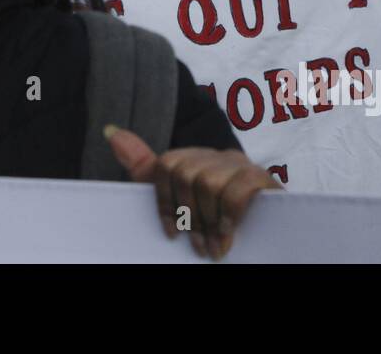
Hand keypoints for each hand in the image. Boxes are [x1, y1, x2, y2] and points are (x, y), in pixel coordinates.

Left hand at [108, 126, 278, 259]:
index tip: (171, 234)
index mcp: (197, 157)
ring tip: (214, 248)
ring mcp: (243, 164)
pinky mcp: (265, 179)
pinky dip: (229, 217)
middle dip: (189, 217)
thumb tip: (110, 131)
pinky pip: (239, 189)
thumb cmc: (217, 219)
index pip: (167, 165)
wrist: (270, 238)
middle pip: (186, 173)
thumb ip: (147, 168)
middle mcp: (220, 155)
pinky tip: (228, 237)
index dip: (164, 202)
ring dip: (209, 223)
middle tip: (197, 246)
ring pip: (208, 182)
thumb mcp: (179, 198)